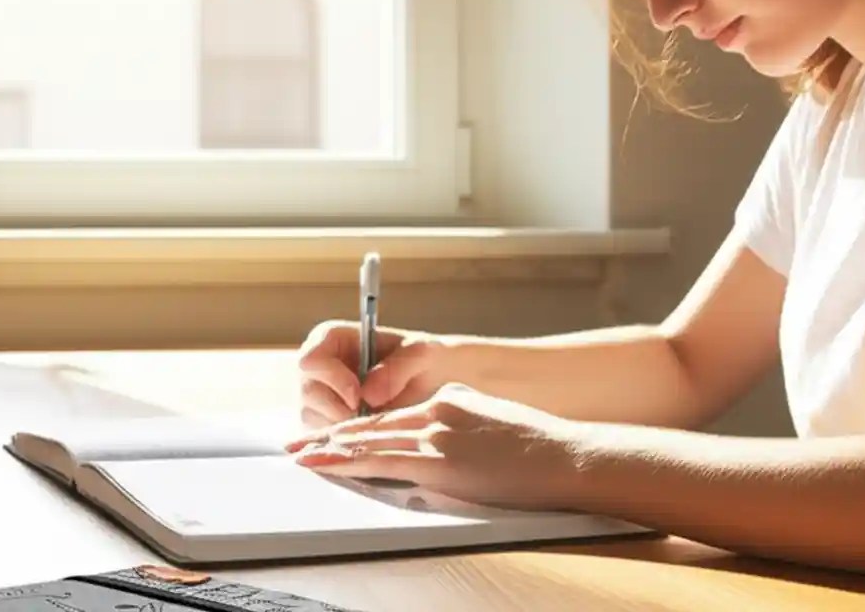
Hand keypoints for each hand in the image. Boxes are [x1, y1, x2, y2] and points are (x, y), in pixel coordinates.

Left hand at [285, 383, 584, 510]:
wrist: (565, 455)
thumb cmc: (539, 446)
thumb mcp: (494, 420)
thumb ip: (464, 423)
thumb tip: (452, 437)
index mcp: (448, 401)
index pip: (391, 416)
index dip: (356, 426)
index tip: (331, 434)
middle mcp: (434, 411)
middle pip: (371, 426)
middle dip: (331, 437)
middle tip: (298, 444)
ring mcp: (434, 436)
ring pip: (368, 442)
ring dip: (329, 451)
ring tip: (300, 456)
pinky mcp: (438, 461)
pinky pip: (382, 463)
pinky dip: (348, 463)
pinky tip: (327, 464)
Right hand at [297, 320, 472, 428]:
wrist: (434, 386)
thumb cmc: (424, 360)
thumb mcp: (421, 354)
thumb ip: (397, 367)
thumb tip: (368, 395)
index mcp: (332, 339)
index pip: (311, 358)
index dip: (331, 378)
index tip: (359, 396)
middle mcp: (318, 367)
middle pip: (308, 392)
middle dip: (339, 410)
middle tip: (372, 416)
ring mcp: (317, 398)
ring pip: (312, 418)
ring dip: (344, 427)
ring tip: (377, 423)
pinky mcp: (322, 424)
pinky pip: (321, 439)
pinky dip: (345, 442)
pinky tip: (370, 435)